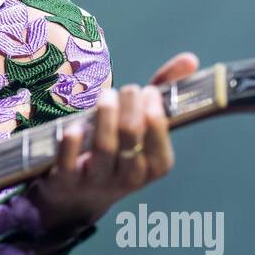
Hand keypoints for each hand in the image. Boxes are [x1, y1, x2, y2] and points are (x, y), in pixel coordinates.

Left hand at [29, 52, 199, 240]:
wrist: (75, 195)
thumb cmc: (116, 150)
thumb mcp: (140, 128)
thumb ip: (162, 94)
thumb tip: (190, 59)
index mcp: (150, 169)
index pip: (161, 155)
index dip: (156, 120)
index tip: (149, 92)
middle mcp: (125, 180)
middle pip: (131, 141)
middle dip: (130, 109)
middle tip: (128, 90)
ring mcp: (94, 181)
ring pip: (103, 149)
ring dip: (105, 116)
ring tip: (106, 95)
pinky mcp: (64, 181)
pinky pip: (68, 163)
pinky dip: (71, 143)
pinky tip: (73, 125)